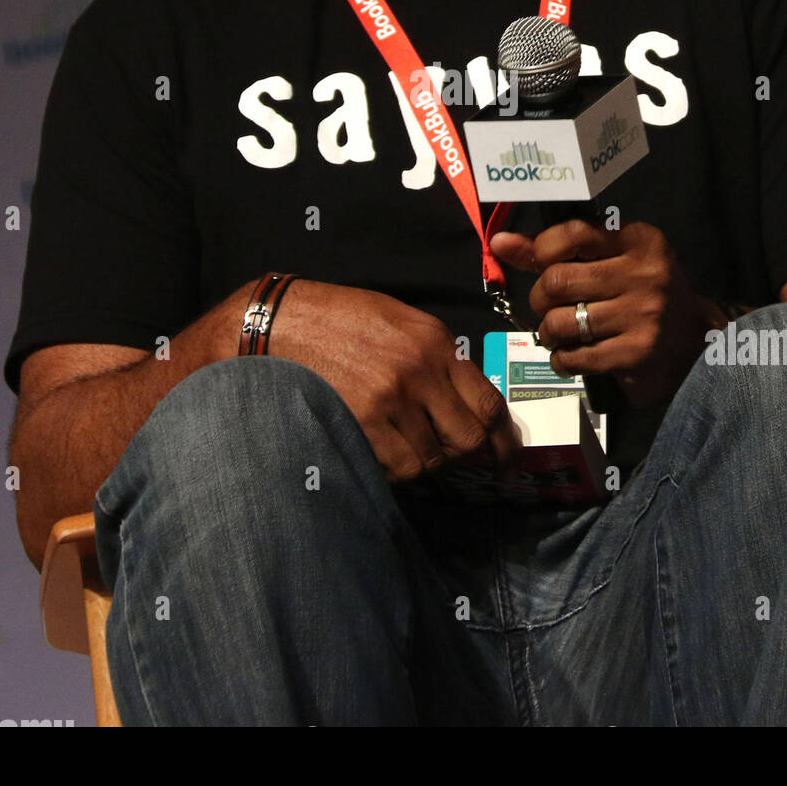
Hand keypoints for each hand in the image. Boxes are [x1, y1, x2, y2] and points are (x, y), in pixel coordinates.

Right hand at [266, 279, 523, 482]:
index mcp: (436, 342)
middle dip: (464, 455)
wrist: (279, 321)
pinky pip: (396, 467)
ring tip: (403, 444)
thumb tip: (468, 402)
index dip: (503, 440)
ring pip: (430, 460)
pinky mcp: (360, 422)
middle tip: (453, 457)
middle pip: (467, 439)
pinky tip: (379, 449)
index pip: (488, 403)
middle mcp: (420, 371)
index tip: (507, 460)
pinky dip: (393, 468)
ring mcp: (390, 399)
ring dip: (423, 462)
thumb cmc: (339, 317)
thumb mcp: (400, 320)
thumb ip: (438, 357)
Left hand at [488, 220, 722, 405]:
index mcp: (639, 241)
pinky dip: (562, 359)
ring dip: (547, 332)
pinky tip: (572, 355)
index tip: (539, 263)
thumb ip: (559, 250)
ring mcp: (642, 316)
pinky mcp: (635, 354)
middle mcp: (644, 274)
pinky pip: (574, 357)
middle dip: (540, 298)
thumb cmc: (645, 292)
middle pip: (557, 281)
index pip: (572, 234)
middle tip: (548, 306)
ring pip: (559, 323)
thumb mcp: (615, 258)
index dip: (540, 250)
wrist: (698, 341)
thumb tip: (500, 242)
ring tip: (558, 333)